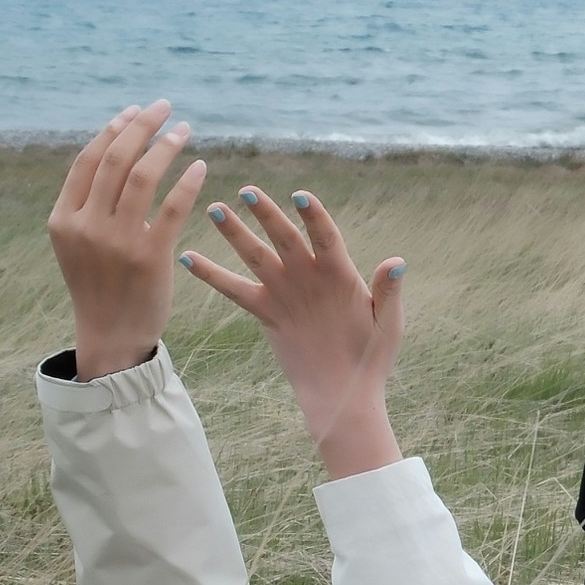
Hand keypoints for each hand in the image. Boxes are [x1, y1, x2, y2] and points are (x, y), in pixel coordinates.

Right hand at [47, 104, 203, 379]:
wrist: (111, 335)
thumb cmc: (99, 284)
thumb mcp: (78, 243)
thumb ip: (88, 203)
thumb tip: (114, 150)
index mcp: (64, 219)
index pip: (88, 161)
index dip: (112, 131)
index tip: (134, 111)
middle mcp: (86, 226)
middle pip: (116, 160)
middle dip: (142, 126)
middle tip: (164, 108)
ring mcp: (117, 241)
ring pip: (144, 177)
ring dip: (167, 146)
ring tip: (184, 130)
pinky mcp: (150, 256)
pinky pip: (172, 207)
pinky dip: (187, 182)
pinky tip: (199, 166)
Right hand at [183, 179, 406, 480]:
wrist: (346, 392)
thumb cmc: (372, 358)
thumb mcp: (386, 323)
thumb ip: (388, 290)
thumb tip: (396, 261)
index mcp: (340, 273)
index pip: (324, 235)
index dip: (314, 216)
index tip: (300, 197)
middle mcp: (309, 275)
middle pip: (284, 236)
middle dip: (266, 214)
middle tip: (247, 192)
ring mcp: (286, 291)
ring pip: (256, 255)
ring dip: (236, 233)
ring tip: (216, 209)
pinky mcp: (267, 311)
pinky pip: (234, 289)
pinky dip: (211, 275)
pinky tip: (188, 257)